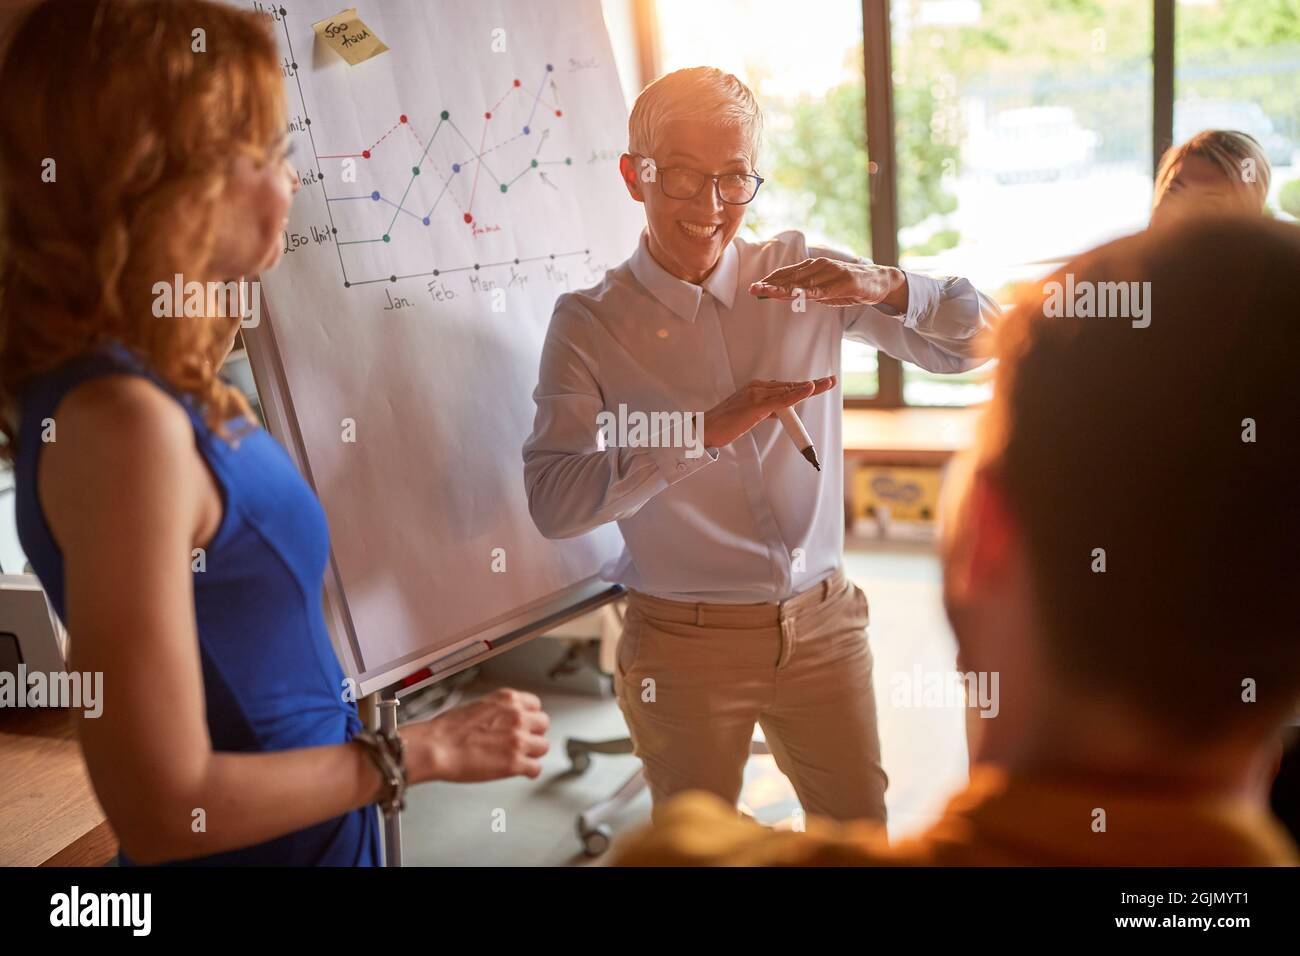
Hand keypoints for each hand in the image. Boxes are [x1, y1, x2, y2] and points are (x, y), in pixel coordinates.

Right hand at [401, 688, 549, 782]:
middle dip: (533, 734)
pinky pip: (535, 769)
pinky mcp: (514, 763)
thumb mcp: (478, 705)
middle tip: (522, 742)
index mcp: (508, 699)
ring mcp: (518, 740)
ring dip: (532, 753)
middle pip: (543, 725)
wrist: (435, 747)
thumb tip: (505, 719)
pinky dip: (529, 772)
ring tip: (520, 757)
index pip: (536, 705)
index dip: (529, 718)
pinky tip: (521, 771)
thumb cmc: (447, 729)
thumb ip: (499, 710)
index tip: (526, 725)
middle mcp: (517, 717)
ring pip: (543, 747)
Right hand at [702, 376, 835, 449]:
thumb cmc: (725, 424)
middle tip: (831, 381)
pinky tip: (809, 390)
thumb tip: (781, 411)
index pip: (785, 386)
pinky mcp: (756, 405)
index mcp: (756, 389)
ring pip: (789, 390)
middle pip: (791, 385)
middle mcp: (757, 387)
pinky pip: (781, 400)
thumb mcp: (750, 415)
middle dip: (813, 384)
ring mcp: (757, 395)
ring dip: (810, 387)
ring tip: (827, 384)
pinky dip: (797, 394)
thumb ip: (766, 411)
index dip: (804, 385)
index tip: (820, 383)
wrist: (706, 429)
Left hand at [750, 257, 906, 309]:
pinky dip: (807, 292)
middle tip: (753, 288)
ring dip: (783, 287)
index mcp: (812, 268)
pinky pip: (821, 289)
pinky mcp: (841, 282)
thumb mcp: (824, 291)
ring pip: (802, 282)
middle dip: (771, 283)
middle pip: (790, 277)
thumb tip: (785, 295)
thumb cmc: (847, 287)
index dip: (770, 280)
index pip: (787, 274)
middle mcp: (818, 266)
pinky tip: (794, 295)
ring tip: (767, 291)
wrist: (876, 283)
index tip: (754, 287)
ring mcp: (830, 272)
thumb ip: (806, 292)